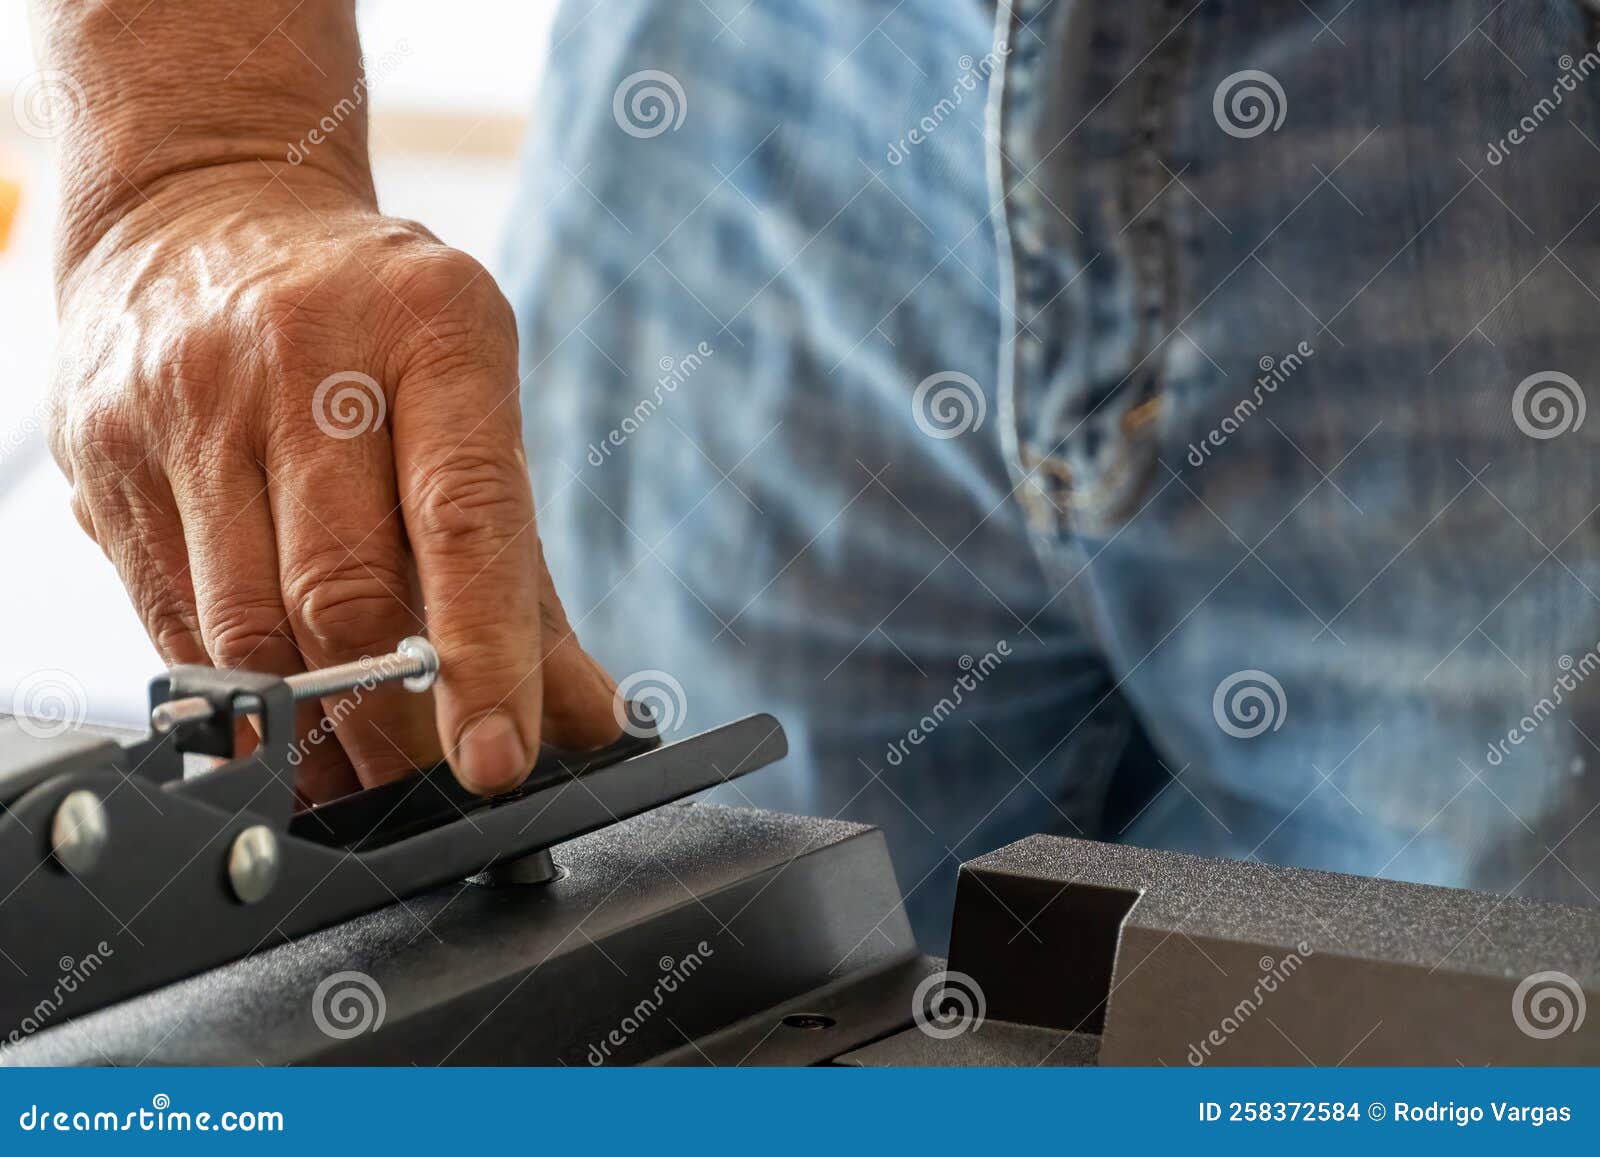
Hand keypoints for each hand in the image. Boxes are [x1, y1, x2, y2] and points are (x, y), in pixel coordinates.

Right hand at [49, 163, 618, 800]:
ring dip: (310, 727)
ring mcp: (189, 402)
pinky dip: (239, 696)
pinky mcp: (106, 455)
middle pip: (344, 587)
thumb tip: (586, 718)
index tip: (501, 760)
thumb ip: (525, 573)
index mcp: (431, 326)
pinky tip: (281, 726)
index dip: (485, 656)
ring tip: (358, 771)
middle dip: (391, 718)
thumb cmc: (374, 328)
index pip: (466, 519)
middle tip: (431, 782)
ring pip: (247, 624)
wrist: (203, 215)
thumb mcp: (474, 405)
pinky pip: (173, 619)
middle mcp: (303, 354)